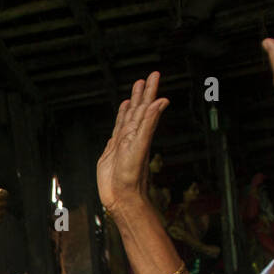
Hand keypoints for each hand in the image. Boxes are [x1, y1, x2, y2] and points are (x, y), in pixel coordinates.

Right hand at [96, 72, 168, 223]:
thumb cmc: (131, 177)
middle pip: (139, 109)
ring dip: (133, 103)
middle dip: (143, 93)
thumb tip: (161, 102)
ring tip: (136, 88)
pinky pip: (117, 130)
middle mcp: (133, 135)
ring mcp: (123, 143)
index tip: (154, 75)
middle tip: (149, 76)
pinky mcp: (112, 151)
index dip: (150, 92)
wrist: (121, 198)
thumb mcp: (139, 148)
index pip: (146, 107)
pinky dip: (120, 119)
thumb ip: (149, 124)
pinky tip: (122, 113)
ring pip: (128, 118)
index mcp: (140, 132)